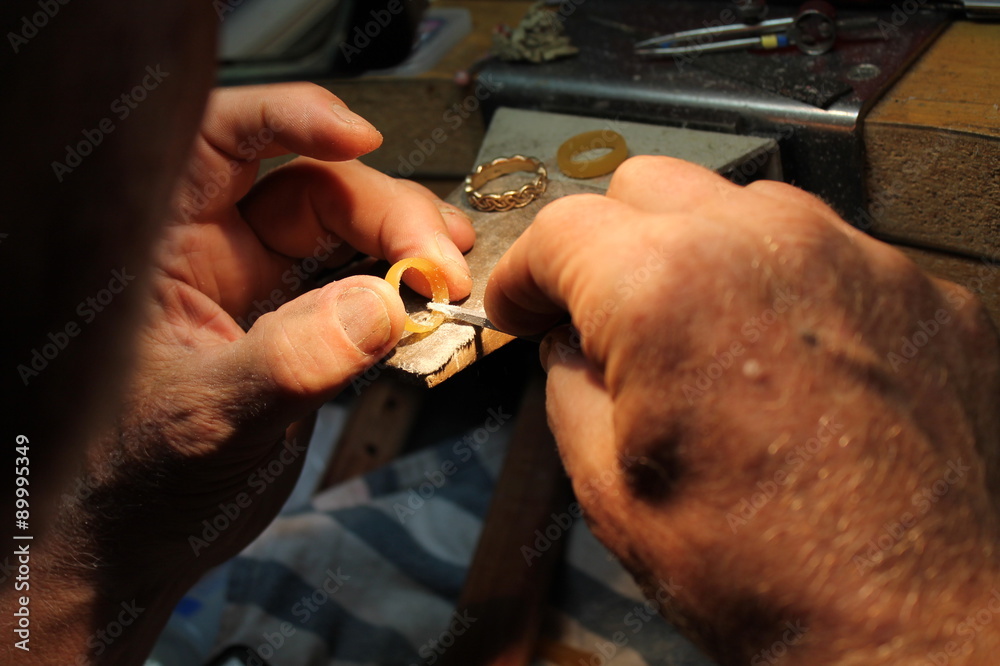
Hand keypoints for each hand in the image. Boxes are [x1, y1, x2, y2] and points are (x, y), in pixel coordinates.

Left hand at [27, 83, 473, 663]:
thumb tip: (382, 306)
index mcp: (164, 243)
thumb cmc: (136, 482)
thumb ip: (288, 362)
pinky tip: (440, 300)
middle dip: (387, 214)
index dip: (293, 119)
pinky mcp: (302, 325)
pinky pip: (365, 285)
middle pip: (315, 188)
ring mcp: (263, 287)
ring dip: (409, 243)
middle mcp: (214, 250)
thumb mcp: (205, 418)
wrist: (144, 547)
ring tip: (456, 272)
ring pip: (350, 231)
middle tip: (442, 263)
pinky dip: (407, 288)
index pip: (222, 138)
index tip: (363, 137)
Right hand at [486, 156, 999, 663]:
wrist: (915, 627)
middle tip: (604, 316)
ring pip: (742, 204)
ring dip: (700, 253)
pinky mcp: (921, 289)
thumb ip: (568, 382)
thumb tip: (569, 341)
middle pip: (647, 186)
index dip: (522, 272)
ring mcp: (856, 256)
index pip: (561, 228)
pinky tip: (788, 361)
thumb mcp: (609, 486)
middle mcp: (764, 242)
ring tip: (703, 338)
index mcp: (665, 288)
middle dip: (608, 244)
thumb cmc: (760, 573)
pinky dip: (784, 287)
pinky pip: (827, 253)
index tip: (521, 306)